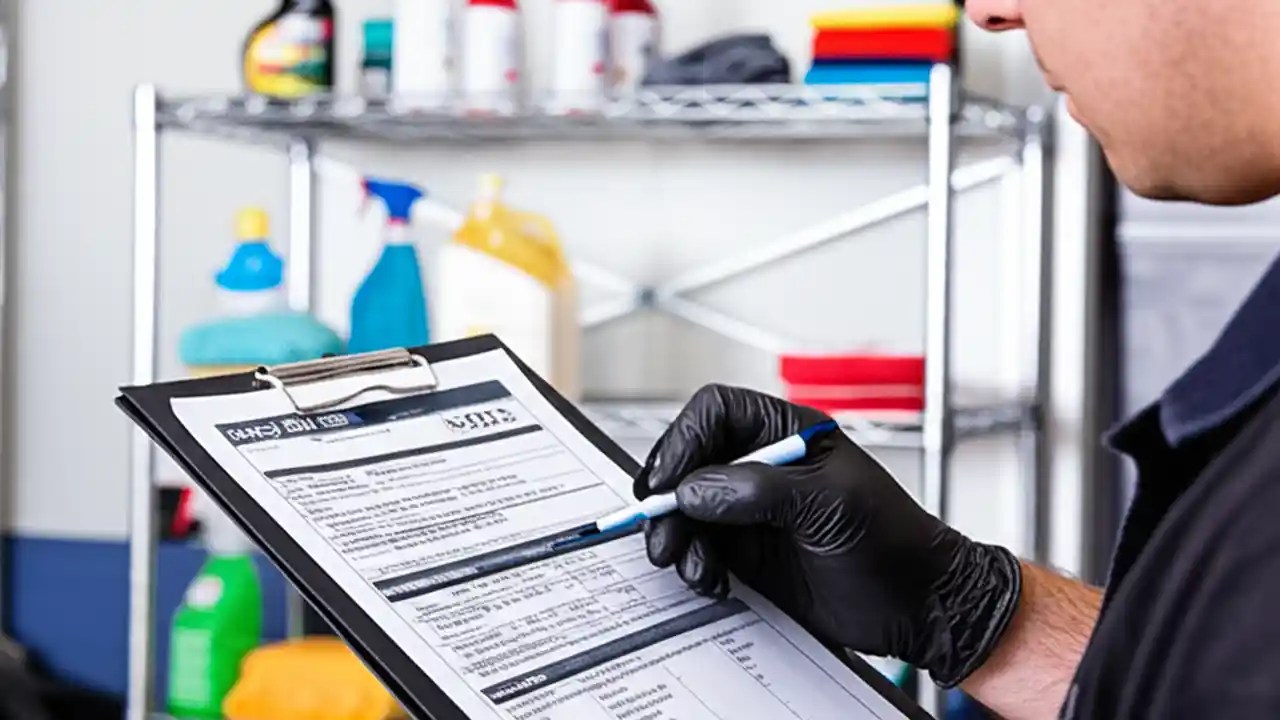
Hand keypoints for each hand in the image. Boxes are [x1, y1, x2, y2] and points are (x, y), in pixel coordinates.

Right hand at [636, 385, 1021, 686]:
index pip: (716, 414)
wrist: (915, 606)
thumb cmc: (895, 541)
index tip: (668, 482)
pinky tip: (712, 579)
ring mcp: (751, 510)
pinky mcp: (747, 552)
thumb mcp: (831, 504)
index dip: (684, 442)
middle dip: (669, 498)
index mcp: (787, 432)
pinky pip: (700, 549)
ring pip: (686, 511)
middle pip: (689, 463)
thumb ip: (758, 490)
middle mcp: (762, 466)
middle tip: (664, 532)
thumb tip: (694, 490)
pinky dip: (694, 565)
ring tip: (694, 566)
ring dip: (679, 538)